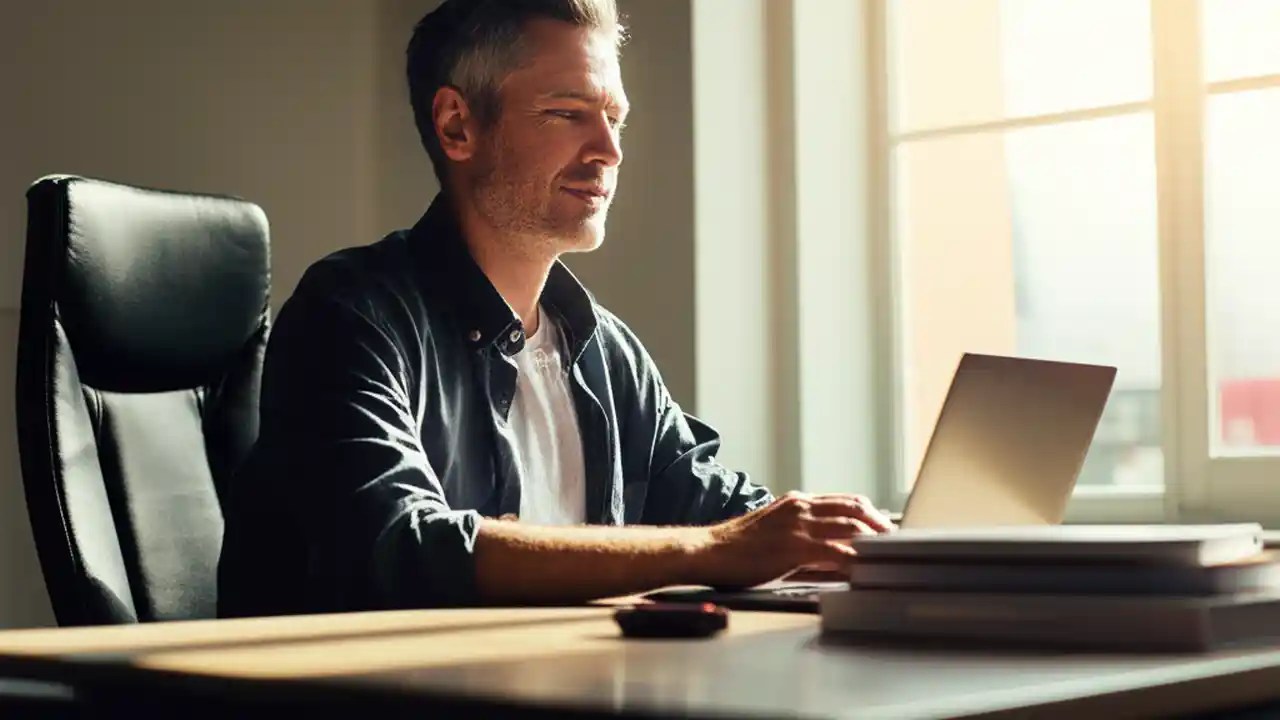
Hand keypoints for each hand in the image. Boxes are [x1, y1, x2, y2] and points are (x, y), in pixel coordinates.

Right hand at [692, 492, 895, 588]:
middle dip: (880, 525)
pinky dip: (854, 560)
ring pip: (850, 527)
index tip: (885, 529)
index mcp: (797, 502)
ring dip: (874, 542)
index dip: (870, 514)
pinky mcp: (793, 547)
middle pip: (855, 508)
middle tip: (896, 543)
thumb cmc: (737, 547)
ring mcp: (798, 526)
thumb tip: (829, 552)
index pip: (845, 501)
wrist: (708, 550)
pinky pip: (834, 552)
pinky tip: (865, 570)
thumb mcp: (773, 530)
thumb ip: (801, 534)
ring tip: (889, 556)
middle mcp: (800, 507)